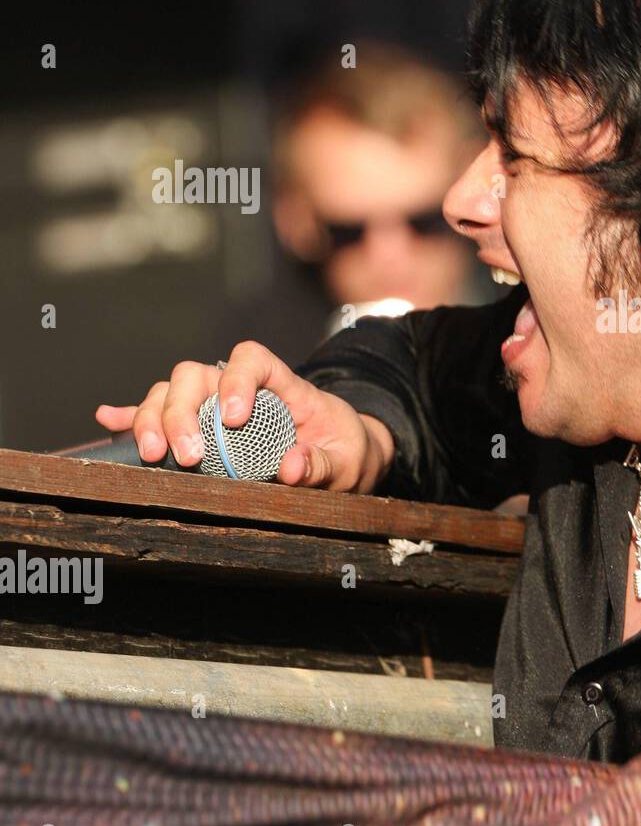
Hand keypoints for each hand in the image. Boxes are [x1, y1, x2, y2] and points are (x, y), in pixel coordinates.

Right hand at [94, 340, 395, 492]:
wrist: (343, 457)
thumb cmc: (346, 451)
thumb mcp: (347, 462)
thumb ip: (322, 463)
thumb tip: (291, 466)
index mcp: (284, 387)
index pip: (252, 359)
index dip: (237, 380)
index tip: (234, 418)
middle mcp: (242, 389)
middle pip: (197, 376)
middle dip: (183, 411)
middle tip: (188, 455)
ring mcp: (216, 406)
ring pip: (172, 392)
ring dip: (156, 419)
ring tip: (156, 455)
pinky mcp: (201, 430)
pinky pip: (159, 415)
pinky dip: (132, 417)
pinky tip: (109, 420)